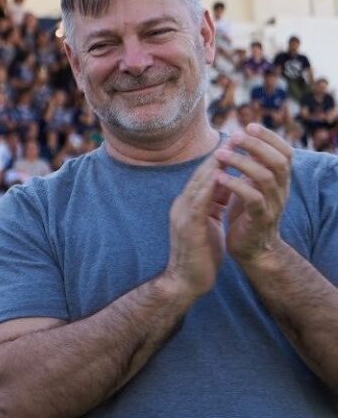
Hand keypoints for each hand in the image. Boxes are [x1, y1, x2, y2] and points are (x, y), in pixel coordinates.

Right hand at [163, 154, 227, 300]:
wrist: (185, 282)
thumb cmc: (200, 257)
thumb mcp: (209, 226)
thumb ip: (213, 207)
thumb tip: (226, 189)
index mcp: (188, 205)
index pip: (204, 177)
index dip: (219, 159)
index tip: (234, 143)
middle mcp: (182, 204)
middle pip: (201, 174)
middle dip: (218, 154)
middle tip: (234, 135)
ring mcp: (182, 213)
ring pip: (200, 182)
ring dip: (215, 164)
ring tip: (230, 147)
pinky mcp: (188, 223)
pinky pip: (200, 199)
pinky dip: (210, 184)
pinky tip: (220, 173)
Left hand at [213, 124, 291, 267]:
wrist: (251, 250)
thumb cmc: (246, 214)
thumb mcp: (251, 186)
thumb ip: (252, 166)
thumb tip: (244, 137)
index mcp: (280, 181)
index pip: (284, 152)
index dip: (270, 137)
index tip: (249, 125)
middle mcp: (281, 190)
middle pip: (279, 161)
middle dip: (257, 145)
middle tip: (235, 136)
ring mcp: (272, 205)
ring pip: (266, 177)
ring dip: (242, 163)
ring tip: (220, 155)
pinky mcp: (260, 220)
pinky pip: (253, 199)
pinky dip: (236, 186)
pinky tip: (219, 177)